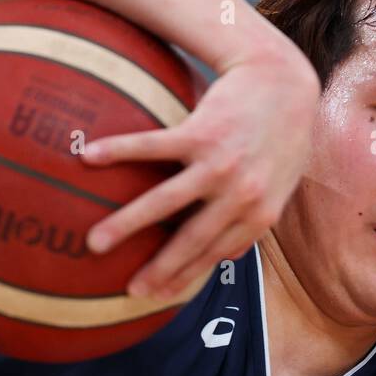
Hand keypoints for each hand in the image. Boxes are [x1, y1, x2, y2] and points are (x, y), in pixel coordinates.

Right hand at [80, 44, 320, 298]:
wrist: (286, 79)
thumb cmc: (280, 136)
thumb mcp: (279, 186)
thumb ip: (251, 221)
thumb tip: (225, 259)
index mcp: (258, 215)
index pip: (213, 255)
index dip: (182, 278)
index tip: (154, 295)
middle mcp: (240, 196)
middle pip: (189, 241)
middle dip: (158, 269)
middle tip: (128, 289)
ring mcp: (220, 164)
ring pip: (166, 203)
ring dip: (127, 224)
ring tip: (96, 242)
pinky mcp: (203, 132)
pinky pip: (153, 147)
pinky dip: (120, 152)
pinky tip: (88, 158)